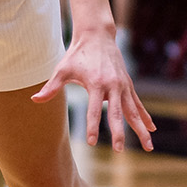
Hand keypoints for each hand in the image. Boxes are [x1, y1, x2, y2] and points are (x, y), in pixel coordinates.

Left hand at [32, 27, 155, 151]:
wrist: (97, 36)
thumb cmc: (77, 54)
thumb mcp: (62, 69)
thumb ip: (51, 87)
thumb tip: (35, 99)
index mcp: (96, 83)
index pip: (94, 109)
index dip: (92, 126)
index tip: (91, 142)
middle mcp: (113, 86)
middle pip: (117, 113)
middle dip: (119, 132)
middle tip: (120, 150)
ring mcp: (123, 86)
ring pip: (133, 111)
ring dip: (141, 129)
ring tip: (149, 147)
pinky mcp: (128, 85)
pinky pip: (138, 104)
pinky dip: (145, 116)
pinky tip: (151, 129)